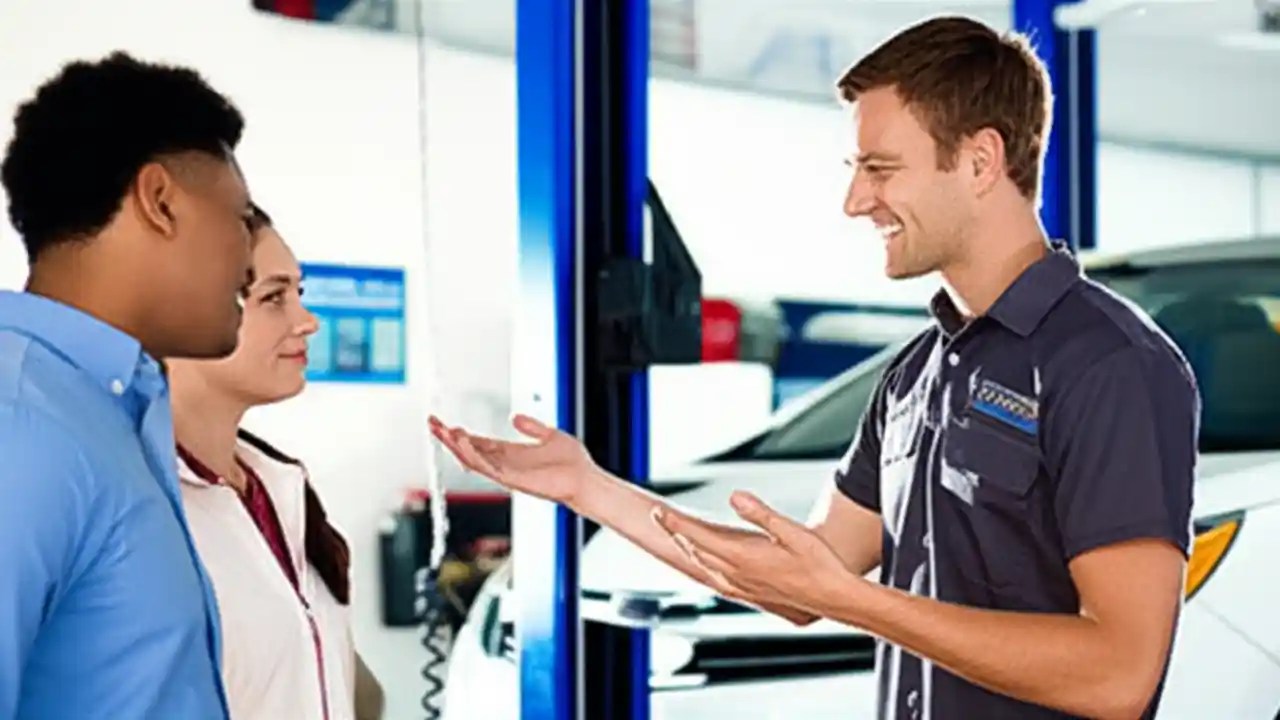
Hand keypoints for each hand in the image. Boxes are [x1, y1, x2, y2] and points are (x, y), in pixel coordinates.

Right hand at [429, 414, 596, 504]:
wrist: (586, 479)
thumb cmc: (572, 462)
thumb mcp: (549, 435)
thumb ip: (531, 427)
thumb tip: (514, 417)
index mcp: (511, 453)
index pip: (478, 443)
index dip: (459, 435)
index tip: (442, 423)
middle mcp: (506, 464)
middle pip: (470, 451)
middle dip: (450, 439)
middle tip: (433, 424)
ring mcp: (508, 473)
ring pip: (474, 461)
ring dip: (458, 447)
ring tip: (444, 432)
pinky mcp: (515, 480)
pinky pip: (489, 469)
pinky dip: (475, 457)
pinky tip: (464, 443)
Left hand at [654, 490, 850, 616]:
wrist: (833, 598)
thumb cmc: (819, 563)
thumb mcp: (793, 532)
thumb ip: (761, 514)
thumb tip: (734, 497)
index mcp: (743, 558)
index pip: (698, 537)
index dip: (676, 523)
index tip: (658, 510)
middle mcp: (736, 575)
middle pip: (694, 550)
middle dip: (674, 531)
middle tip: (658, 514)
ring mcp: (741, 586)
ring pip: (702, 565)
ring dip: (685, 547)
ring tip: (674, 532)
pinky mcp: (748, 592)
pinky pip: (714, 578)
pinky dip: (701, 565)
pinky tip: (702, 561)